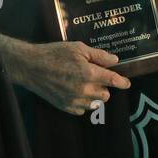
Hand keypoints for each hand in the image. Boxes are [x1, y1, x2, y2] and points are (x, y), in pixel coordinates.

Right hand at [9, 39, 131, 115]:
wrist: (31, 67)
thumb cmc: (54, 54)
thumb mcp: (78, 48)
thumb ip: (99, 55)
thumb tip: (115, 61)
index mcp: (89, 73)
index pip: (113, 81)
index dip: (122, 82)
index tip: (126, 83)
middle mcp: (84, 90)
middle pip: (105, 95)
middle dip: (104, 87)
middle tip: (95, 77)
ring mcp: (74, 100)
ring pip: (95, 104)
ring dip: (93, 96)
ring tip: (83, 85)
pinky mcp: (65, 107)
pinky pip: (82, 110)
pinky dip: (82, 102)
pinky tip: (74, 92)